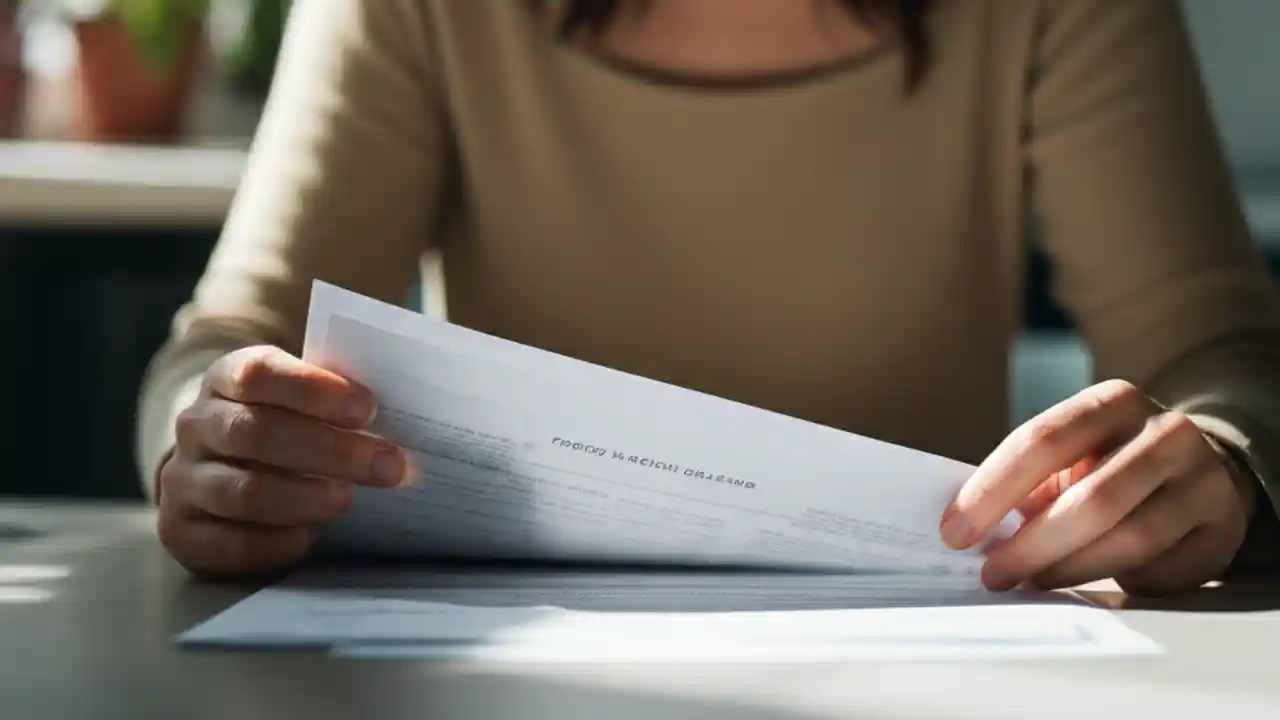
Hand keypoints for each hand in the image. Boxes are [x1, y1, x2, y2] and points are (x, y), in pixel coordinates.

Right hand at [157, 346, 410, 576]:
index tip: (369, 407)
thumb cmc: (285, 425)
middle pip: (258, 434)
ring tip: (348, 502)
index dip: (314, 389)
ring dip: (305, 498)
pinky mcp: (182, 531)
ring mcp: (184, 479)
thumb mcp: (304, 400)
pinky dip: (273, 543)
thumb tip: (417, 408)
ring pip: (243, 491)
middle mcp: (197, 426)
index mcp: (226, 378)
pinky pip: (226, 543)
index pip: (259, 374)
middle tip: (388, 465)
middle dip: (331, 450)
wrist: (219, 467)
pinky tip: (309, 539)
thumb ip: (342, 399)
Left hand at [941, 379, 1256, 594]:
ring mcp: (1202, 480)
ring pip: (1129, 539)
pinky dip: (1115, 581)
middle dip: (1031, 544)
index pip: (1043, 440)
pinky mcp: (1223, 527)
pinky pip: (1161, 568)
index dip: (992, 489)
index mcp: (1113, 402)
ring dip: (1068, 569)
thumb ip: (1026, 481)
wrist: (1203, 467)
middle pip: (1090, 498)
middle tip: (992, 573)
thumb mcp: (1071, 454)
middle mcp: (1166, 433)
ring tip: (1028, 583)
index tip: (954, 530)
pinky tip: (1083, 585)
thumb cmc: (1110, 463)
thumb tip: (965, 526)